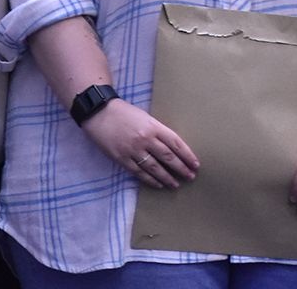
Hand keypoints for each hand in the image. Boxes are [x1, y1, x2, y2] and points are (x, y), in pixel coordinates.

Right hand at [81, 98, 198, 188]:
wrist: (100, 113)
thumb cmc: (125, 113)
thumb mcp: (145, 117)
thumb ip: (157, 131)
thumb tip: (171, 147)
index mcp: (153, 126)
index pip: (175, 143)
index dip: (187, 155)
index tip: (195, 164)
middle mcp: (145, 139)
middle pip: (168, 157)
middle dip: (181, 168)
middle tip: (191, 176)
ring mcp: (133, 150)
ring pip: (155, 168)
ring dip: (167, 177)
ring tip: (176, 184)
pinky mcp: (122, 159)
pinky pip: (140, 173)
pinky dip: (151, 180)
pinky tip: (159, 184)